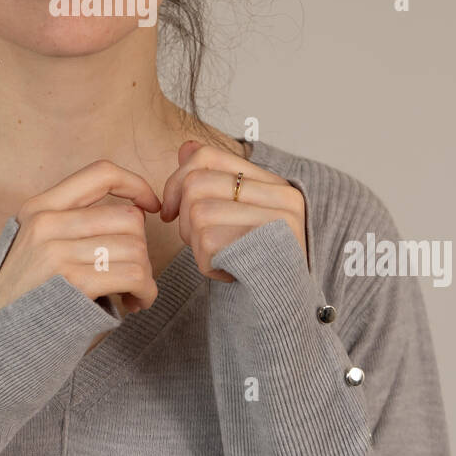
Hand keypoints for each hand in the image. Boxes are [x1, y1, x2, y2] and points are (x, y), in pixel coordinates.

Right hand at [0, 160, 161, 316]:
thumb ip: (71, 225)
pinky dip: (145, 292)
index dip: (135, 184)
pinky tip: (134, 304)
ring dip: (144, 275)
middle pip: (128, 217)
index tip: (150, 205)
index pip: (101, 173)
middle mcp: (45, 223)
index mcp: (38, 208)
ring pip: (135, 248)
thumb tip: (134, 215)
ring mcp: (57, 252)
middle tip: (130, 275)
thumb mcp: (34, 248)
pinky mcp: (73, 283)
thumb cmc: (25, 302)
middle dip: (141, 248)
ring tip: (129, 294)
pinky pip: (134, 275)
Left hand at [158, 140, 307, 280]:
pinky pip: (207, 244)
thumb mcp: (237, 216)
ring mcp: (277, 221)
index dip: (176, 179)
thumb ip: (215, 181)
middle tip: (198, 241)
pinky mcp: (266, 246)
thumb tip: (186, 148)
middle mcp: (283, 196)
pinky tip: (227, 271)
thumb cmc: (257, 261)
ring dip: (196, 243)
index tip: (169, 210)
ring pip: (198, 214)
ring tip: (219, 256)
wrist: (286, 307)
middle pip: (196, 185)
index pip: (208, 156)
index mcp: (275, 184)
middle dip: (184, 217)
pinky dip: (206, 263)